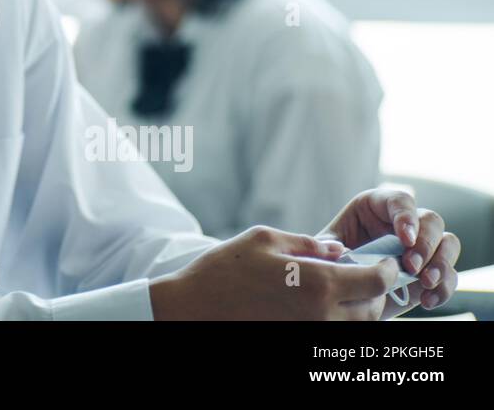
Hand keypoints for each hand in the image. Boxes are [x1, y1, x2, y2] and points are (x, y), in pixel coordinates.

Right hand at [149, 225, 402, 319]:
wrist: (194, 309)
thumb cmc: (225, 270)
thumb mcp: (264, 240)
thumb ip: (307, 243)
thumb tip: (338, 249)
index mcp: (318, 284)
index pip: (375, 280)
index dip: (388, 269)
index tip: (387, 262)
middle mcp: (322, 316)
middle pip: (374, 308)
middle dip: (378, 290)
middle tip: (369, 274)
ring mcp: (313, 335)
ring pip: (359, 327)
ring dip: (363, 309)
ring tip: (350, 291)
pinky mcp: (302, 344)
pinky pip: (336, 336)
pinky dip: (342, 322)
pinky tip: (327, 306)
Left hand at [317, 187, 461, 318]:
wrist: (341, 288)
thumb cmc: (331, 258)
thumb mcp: (325, 248)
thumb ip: (329, 246)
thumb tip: (342, 252)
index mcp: (376, 206)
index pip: (400, 200)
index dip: (406, 216)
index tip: (405, 238)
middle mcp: (404, 223)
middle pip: (431, 220)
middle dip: (425, 244)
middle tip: (410, 266)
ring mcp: (421, 247)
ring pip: (448, 243)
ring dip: (441, 263)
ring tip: (424, 282)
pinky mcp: (430, 271)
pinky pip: (451, 275)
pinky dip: (445, 288)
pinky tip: (427, 300)